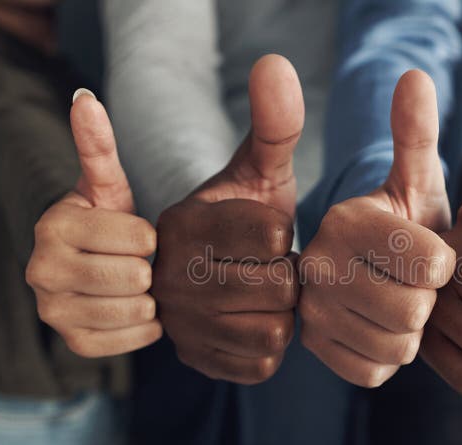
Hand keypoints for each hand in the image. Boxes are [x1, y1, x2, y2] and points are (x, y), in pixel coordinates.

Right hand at [26, 89, 161, 356]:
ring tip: (138, 284)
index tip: (140, 235)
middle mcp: (42, 271)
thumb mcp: (106, 184)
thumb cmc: (107, 220)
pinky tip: (139, 309)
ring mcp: (53, 311)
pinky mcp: (72, 342)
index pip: (139, 237)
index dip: (151, 236)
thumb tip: (84, 97)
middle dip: (149, 268)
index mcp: (54, 226)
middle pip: (136, 276)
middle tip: (139, 262)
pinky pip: (128, 341)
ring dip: (149, 299)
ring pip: (135, 310)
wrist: (89, 266)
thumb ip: (98, 146)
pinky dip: (144, 327)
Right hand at [151, 55, 301, 384]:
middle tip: (274, 265)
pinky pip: (263, 362)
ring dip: (283, 310)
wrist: (209, 272)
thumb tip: (276, 64)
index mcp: (186, 222)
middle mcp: (172, 276)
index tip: (269, 230)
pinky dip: (271, 343)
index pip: (273, 231)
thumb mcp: (257, 169)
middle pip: (278, 286)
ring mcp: (181, 324)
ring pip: (273, 329)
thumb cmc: (242, 215)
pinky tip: (258, 319)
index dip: (285, 232)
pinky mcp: (198, 360)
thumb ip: (273, 124)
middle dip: (288, 275)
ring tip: (266, 290)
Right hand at [299, 70, 455, 386]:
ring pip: (397, 347)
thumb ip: (414, 133)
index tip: (429, 253)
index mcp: (343, 220)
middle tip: (409, 282)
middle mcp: (313, 266)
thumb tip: (415, 77)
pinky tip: (375, 328)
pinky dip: (385, 357)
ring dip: (410, 332)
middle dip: (426, 301)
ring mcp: (306, 312)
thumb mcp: (410, 180)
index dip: (444, 264)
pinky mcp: (311, 350)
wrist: (359, 270)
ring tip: (393, 302)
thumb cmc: (395, 225)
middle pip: (414, 311)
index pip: (433, 262)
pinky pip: (374, 371)